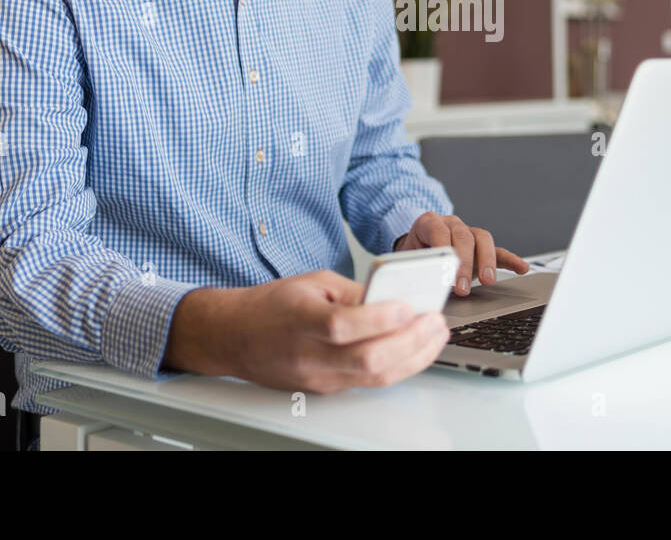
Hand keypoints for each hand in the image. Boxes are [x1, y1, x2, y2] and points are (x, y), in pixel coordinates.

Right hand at [162, 270, 448, 393]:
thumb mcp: (312, 281)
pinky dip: (398, 367)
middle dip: (411, 342)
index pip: (345, 326)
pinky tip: (414, 351)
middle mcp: (310, 355)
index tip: (409, 305)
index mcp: (302, 320)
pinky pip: (369, 383)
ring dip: (414, 358)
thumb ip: (353, 291)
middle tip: (435, 323)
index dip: (381, 319)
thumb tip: (392, 297)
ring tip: (435, 337)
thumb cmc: (270, 306)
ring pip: (375, 378)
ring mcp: (319, 378)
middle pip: (368, 360)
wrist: (234, 336)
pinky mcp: (326, 389)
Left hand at [395, 212, 529, 295]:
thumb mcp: (406, 259)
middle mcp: (451, 224)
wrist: (415, 249)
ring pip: (483, 239)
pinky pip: (499, 251)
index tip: (443, 274)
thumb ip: (414, 267)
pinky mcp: (481, 248)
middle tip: (461, 288)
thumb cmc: (411, 257)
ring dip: (486, 261)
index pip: (438, 230)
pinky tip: (521, 268)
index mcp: (428, 222)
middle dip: (464, 263)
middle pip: (463, 236)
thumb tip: (418, 285)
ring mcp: (468, 234)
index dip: (443, 250)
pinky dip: (511, 260)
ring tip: (488, 281)